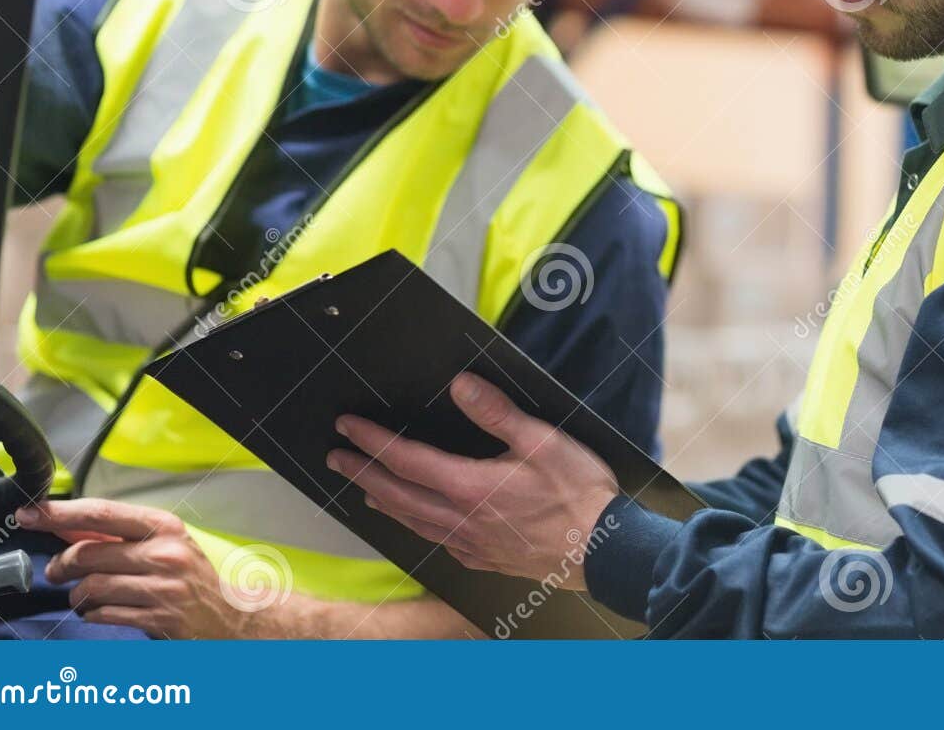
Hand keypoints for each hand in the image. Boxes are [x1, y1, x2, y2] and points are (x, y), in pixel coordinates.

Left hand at [16, 498, 267, 638]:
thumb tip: (66, 526)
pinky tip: (101, 610)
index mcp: (164, 526)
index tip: (30, 513)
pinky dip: (92, 614)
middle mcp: (165, 553)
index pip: (101, 514)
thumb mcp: (162, 544)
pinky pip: (103, 614)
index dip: (60, 514)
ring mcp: (162, 587)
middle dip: (61, 565)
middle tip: (56, 571)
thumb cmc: (189, 576)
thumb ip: (117, 536)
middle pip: (88, 554)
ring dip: (76, 596)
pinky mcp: (157, 618)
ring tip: (83, 596)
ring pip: (91, 587)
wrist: (229, 613)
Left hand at [327, 373, 618, 589]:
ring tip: (365, 493)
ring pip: (414, 523)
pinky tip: (421, 528)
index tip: (347, 426)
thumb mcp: (542, 440)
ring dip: (384, 503)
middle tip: (336, 458)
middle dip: (362, 474)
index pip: (406, 460)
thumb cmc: (579, 494)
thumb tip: (461, 384)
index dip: (372, 442)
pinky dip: (417, 530)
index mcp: (470, 486)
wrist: (606, 551)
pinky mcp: (488, 559)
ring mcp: (473, 544)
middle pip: (398, 495)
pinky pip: (439, 544)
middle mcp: (462, 519)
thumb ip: (497, 412)